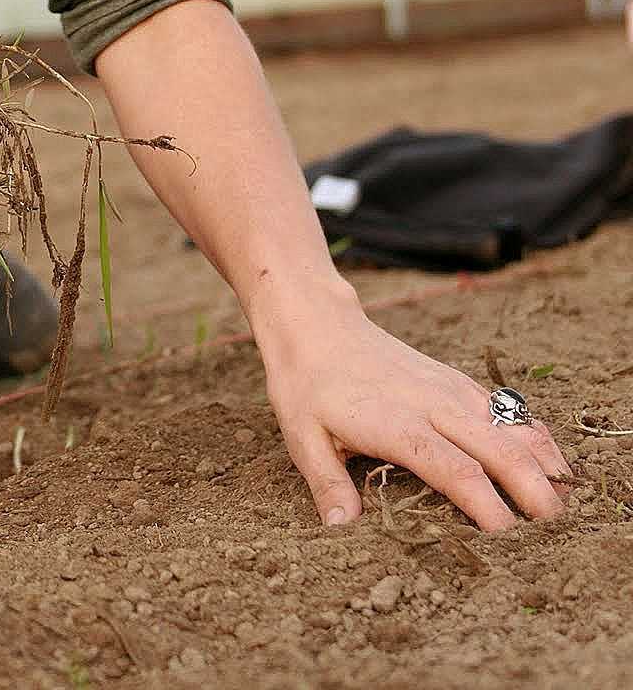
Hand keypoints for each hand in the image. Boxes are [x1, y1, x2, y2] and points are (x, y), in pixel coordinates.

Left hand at [257, 282, 570, 530]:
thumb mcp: (301, 436)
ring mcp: (450, 390)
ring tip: (562, 502)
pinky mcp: (457, 381)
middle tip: (551, 529)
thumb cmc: (306, 385)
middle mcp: (433, 405)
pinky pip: (506, 410)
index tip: (505, 537)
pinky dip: (534, 436)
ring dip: (543, 463)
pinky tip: (549, 462)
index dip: (485, 504)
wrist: (317, 325)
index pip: (454, 469)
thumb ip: (327, 483)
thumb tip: (342, 528)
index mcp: (396, 424)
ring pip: (512, 426)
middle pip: (499, 450)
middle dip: (532, 490)